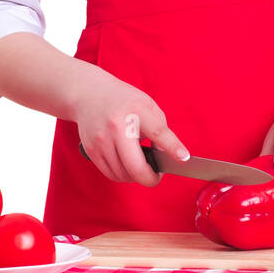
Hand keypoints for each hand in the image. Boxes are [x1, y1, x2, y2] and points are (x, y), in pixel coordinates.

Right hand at [74, 76, 189, 186]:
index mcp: (135, 111)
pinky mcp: (91, 149)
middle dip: (150, 178)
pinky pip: (111, 174)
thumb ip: (160, 129)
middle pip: (136, 166)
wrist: (89, 93)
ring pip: (123, 175)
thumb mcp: (147, 105)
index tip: (183, 159)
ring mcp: (101, 140)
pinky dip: (122, 175)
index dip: (172, 148)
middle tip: (156, 176)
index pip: (158, 132)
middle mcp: (117, 126)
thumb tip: (167, 156)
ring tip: (141, 166)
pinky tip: (127, 165)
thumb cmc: (123, 100)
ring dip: (136, 176)